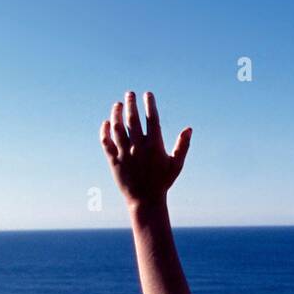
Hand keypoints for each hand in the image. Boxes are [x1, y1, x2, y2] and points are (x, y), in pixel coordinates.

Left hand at [99, 91, 191, 208]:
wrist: (145, 200)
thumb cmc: (163, 182)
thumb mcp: (176, 164)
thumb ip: (182, 145)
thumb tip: (189, 128)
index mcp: (155, 146)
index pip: (152, 119)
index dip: (149, 105)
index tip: (148, 94)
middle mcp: (138, 147)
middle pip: (133, 120)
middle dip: (131, 104)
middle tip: (130, 93)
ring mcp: (125, 154)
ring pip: (118, 129)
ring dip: (117, 114)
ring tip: (118, 105)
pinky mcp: (114, 161)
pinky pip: (107, 143)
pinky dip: (105, 131)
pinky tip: (106, 122)